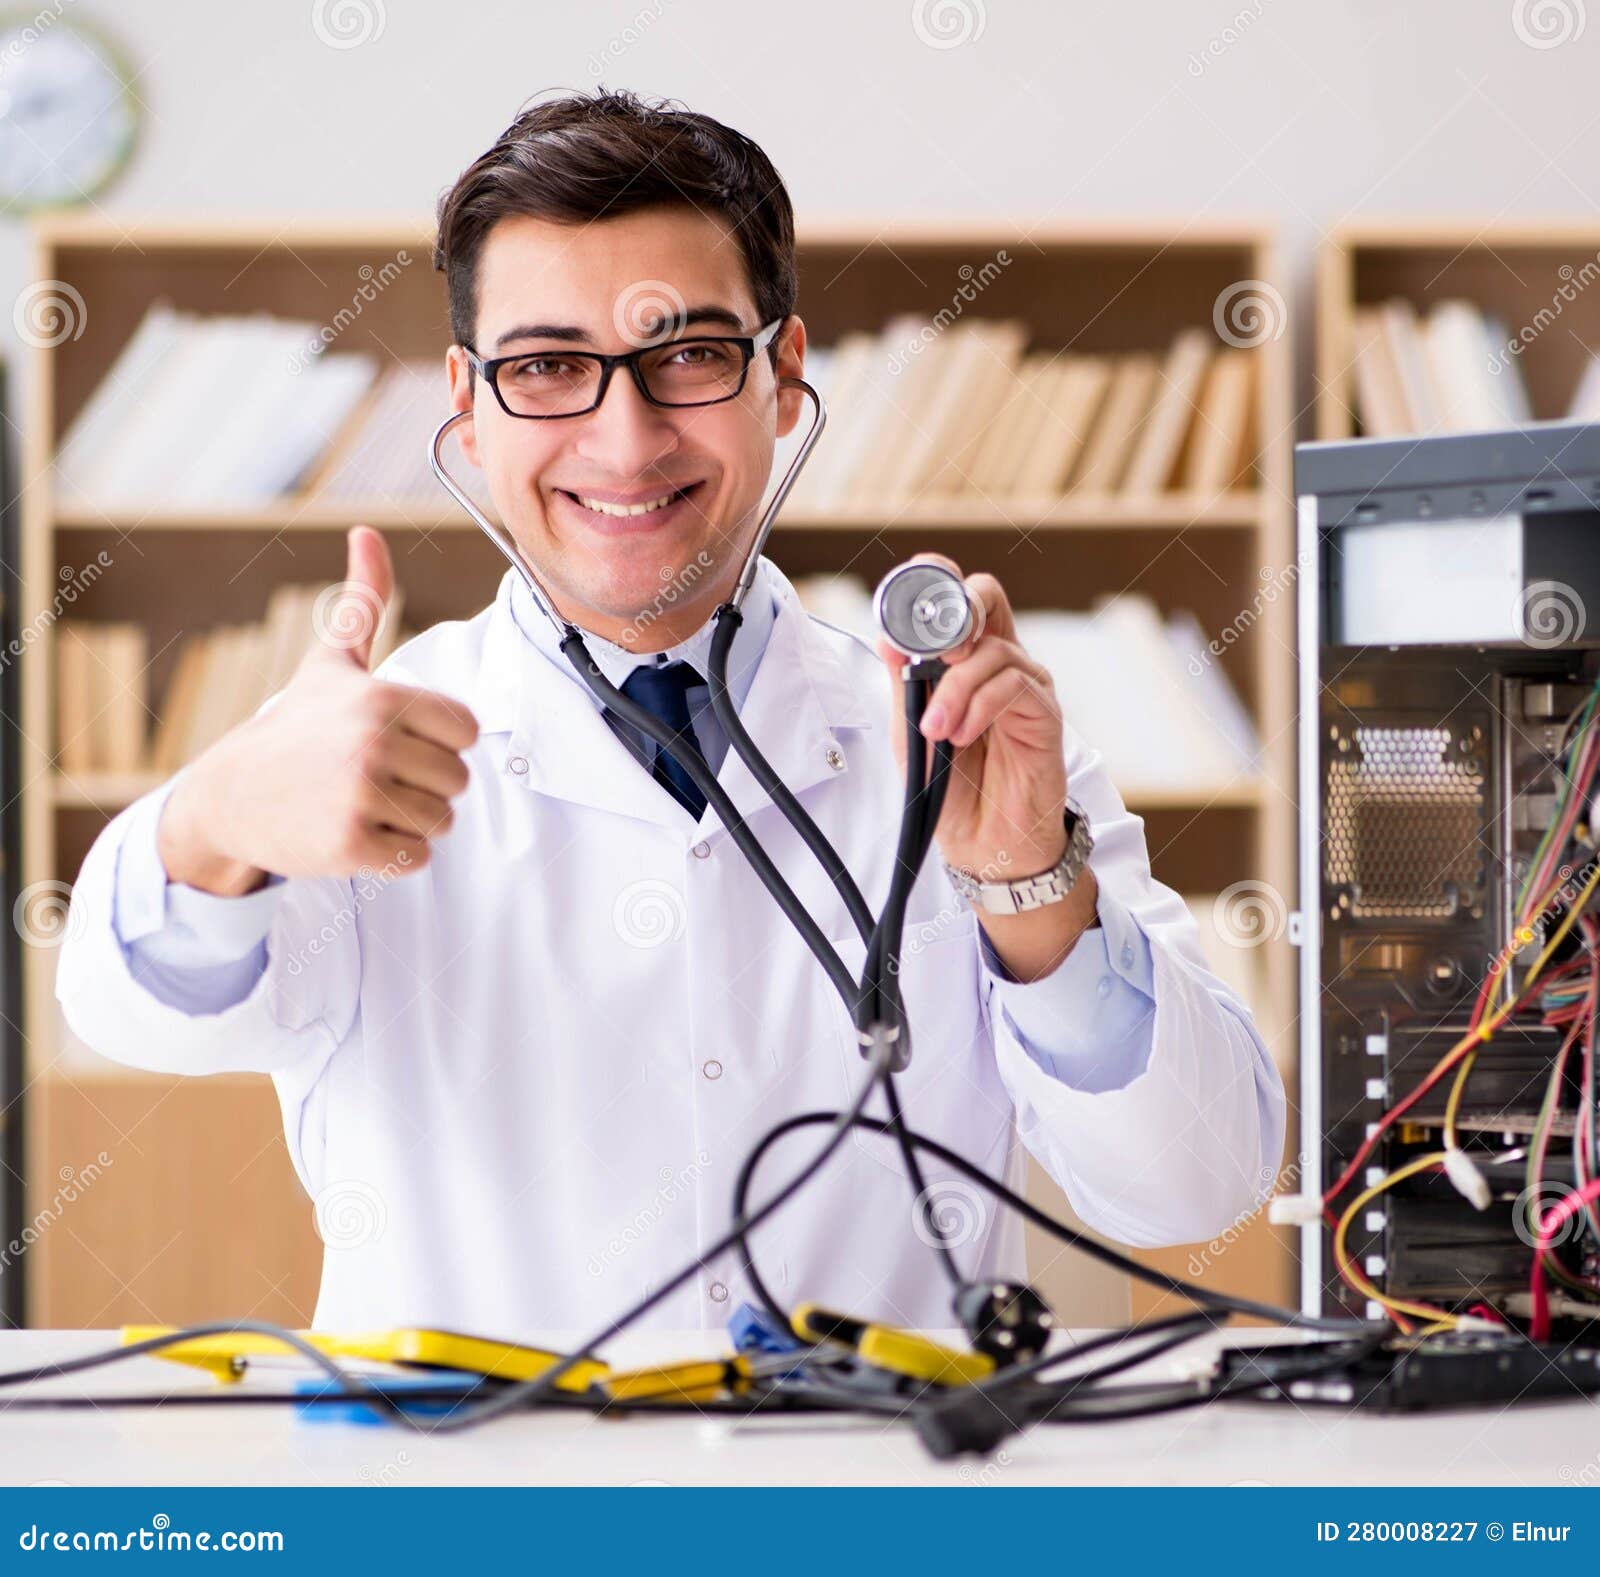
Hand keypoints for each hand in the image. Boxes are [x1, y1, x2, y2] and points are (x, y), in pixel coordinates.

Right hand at [158, 526, 479, 895]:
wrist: (229, 795)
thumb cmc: (295, 727)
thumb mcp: (332, 663)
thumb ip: (364, 602)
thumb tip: (367, 532)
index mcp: (383, 697)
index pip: (466, 732)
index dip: (437, 742)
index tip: (396, 740)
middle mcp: (374, 743)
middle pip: (458, 781)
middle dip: (424, 785)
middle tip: (372, 777)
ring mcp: (362, 795)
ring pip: (441, 821)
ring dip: (409, 821)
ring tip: (362, 802)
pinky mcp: (350, 844)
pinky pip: (414, 858)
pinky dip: (390, 854)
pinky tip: (352, 831)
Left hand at [877, 553, 1094, 980]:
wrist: (981, 843)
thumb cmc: (948, 786)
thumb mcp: (909, 730)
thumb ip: (904, 682)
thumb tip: (889, 635)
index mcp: (961, 659)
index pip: (955, 599)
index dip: (934, 583)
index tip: (906, 596)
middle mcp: (996, 662)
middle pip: (987, 596)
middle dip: (956, 611)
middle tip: (932, 648)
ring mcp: (1024, 683)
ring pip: (993, 649)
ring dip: (955, 688)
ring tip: (937, 729)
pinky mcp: (1044, 713)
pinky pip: (1014, 685)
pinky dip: (980, 705)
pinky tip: (962, 734)